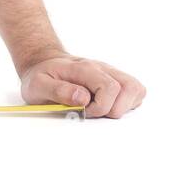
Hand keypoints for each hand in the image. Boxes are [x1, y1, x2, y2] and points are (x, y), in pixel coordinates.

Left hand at [19, 54, 145, 117]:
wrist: (44, 63)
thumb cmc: (42, 76)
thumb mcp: (38, 84)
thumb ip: (59, 90)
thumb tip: (83, 98)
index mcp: (84, 68)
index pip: (110, 88)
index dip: (100, 107)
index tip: (84, 111)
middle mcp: (102, 68)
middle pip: (129, 88)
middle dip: (113, 109)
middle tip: (92, 111)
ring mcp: (111, 73)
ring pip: (136, 89)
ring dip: (124, 106)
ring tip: (103, 109)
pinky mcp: (117, 81)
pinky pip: (136, 92)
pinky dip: (127, 104)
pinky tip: (109, 106)